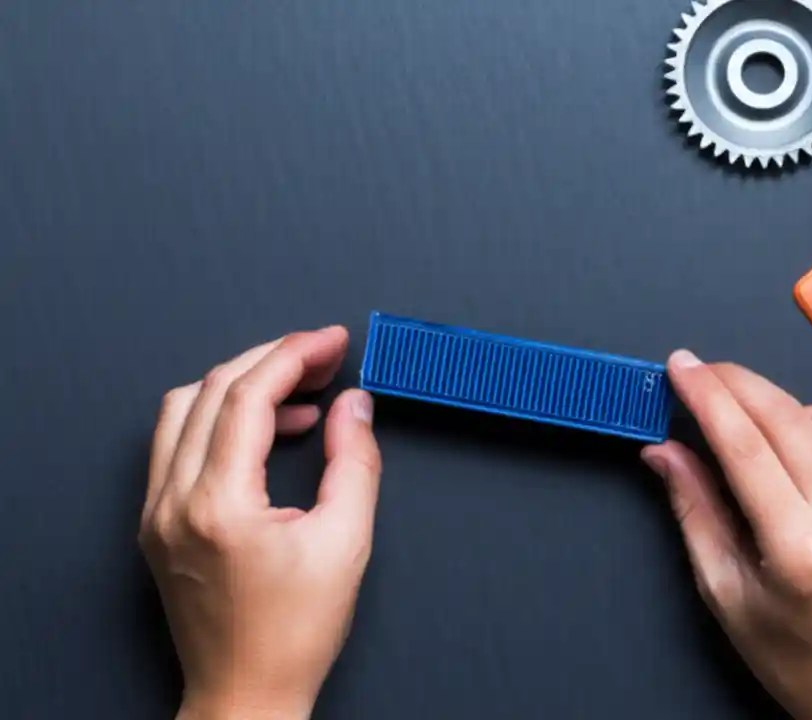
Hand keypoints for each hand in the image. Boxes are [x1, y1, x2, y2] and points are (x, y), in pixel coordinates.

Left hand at [138, 326, 381, 719]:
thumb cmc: (293, 634)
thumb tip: (354, 405)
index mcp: (219, 505)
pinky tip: (266, 432)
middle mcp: (174, 501)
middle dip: (272, 359)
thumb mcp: (346, 543)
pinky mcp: (156, 524)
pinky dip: (220, 420)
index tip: (332, 342)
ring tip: (299, 396)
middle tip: (323, 356)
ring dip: (241, 386)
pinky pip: (178, 444)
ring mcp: (157, 512)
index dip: (294, 354)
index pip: (248, 396)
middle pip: (213, 390)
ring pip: (184, 409)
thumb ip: (354, 462)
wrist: (246, 694)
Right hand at [642, 351, 811, 719]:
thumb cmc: (794, 657)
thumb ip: (695, 512)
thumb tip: (665, 452)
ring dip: (786, 408)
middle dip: (738, 384)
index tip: (682, 368)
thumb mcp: (725, 593)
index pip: (746, 446)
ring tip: (753, 429)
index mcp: (801, 548)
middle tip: (701, 373)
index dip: (709, 397)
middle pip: (789, 418)